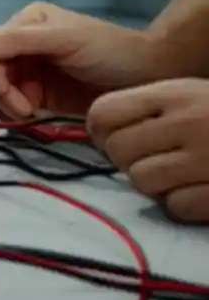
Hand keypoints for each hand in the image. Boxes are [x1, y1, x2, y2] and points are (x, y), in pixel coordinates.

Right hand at [0, 2, 158, 118]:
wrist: (151, 76)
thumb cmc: (110, 51)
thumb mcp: (64, 40)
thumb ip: (17, 41)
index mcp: (24, 24)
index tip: (18, 103)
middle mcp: (22, 46)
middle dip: (3, 96)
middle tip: (27, 114)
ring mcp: (32, 71)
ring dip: (8, 108)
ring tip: (31, 117)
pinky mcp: (42, 95)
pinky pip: (14, 107)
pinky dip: (17, 116)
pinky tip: (33, 120)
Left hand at [88, 79, 208, 223]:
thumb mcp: (192, 95)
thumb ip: (151, 108)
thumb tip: (100, 131)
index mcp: (175, 93)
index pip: (103, 112)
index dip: (101, 132)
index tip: (116, 139)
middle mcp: (188, 121)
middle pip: (117, 150)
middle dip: (128, 160)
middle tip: (155, 159)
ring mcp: (206, 158)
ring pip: (140, 181)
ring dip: (155, 184)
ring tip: (180, 174)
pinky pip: (176, 206)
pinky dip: (184, 204)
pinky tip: (201, 190)